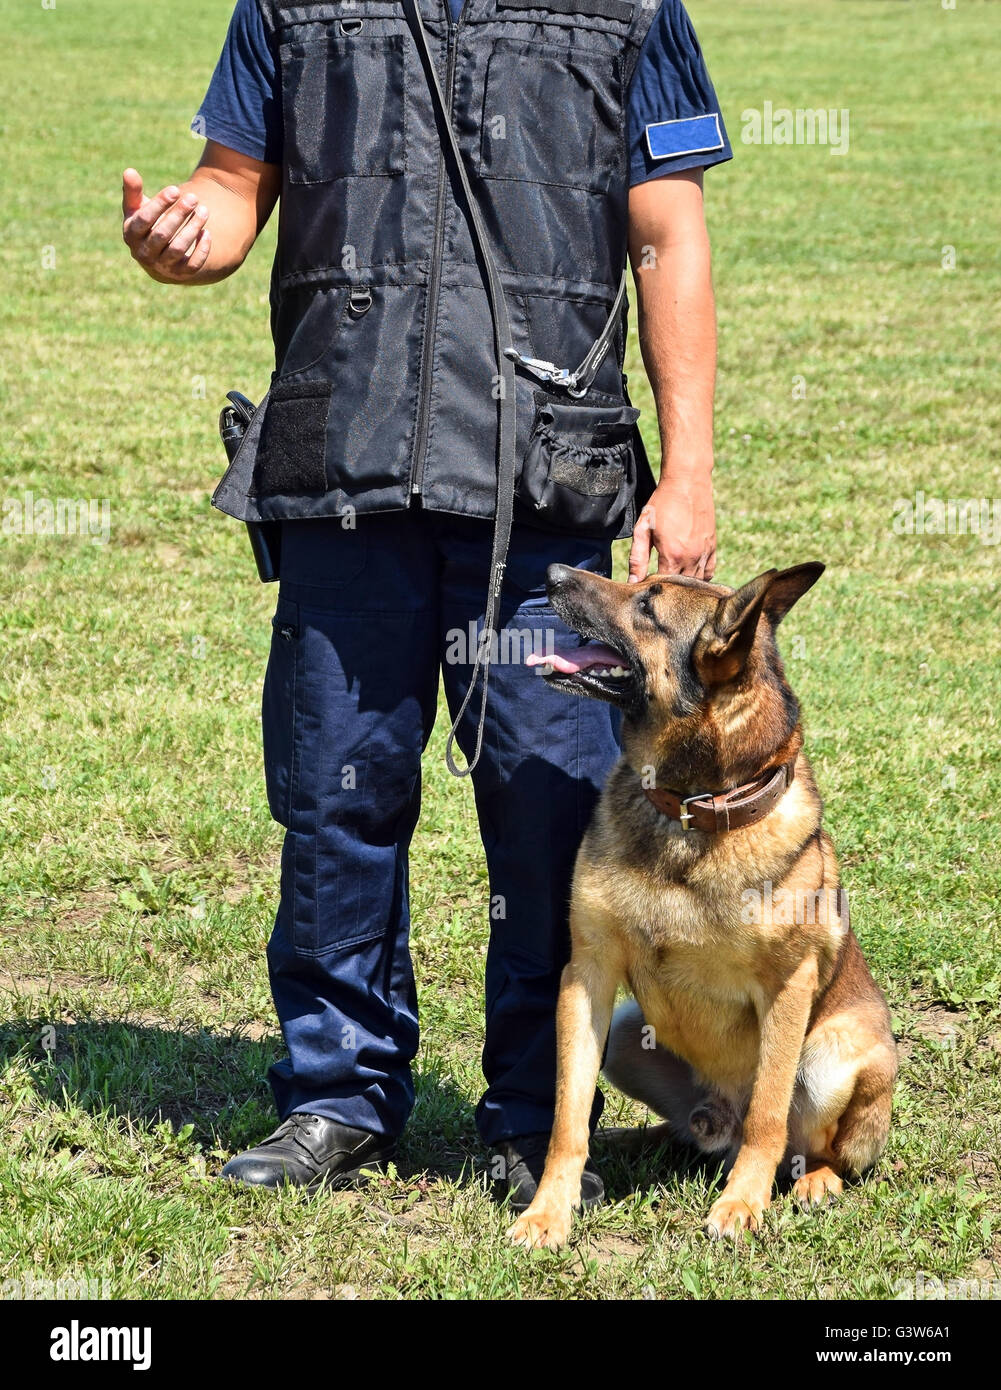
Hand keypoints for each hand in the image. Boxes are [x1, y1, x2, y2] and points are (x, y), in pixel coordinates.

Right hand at [122, 168, 211, 282]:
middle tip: (193, 198)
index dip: (160, 204)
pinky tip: (206, 232)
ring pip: (178, 249)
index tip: (175, 189)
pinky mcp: (180, 274)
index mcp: (131, 235)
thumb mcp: (137, 209)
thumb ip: (132, 191)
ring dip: (192, 228)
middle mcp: (143, 254)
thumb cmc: (146, 226)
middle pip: (162, 234)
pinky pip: (193, 265)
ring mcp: (162, 266)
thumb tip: (128, 170)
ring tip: (204, 210)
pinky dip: (201, 249)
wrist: (157, 258)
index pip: (144, 220)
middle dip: (179, 215)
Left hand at [628, 470, 716, 580]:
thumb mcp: (643, 528)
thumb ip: (638, 558)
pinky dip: (700, 579)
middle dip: (668, 591)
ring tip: (671, 584)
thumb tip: (633, 582)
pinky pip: (709, 572)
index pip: (663, 587)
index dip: (653, 589)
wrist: (688, 482)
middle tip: (658, 586)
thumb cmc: (662, 503)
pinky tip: (689, 576)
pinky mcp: (712, 547)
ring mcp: (705, 553)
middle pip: (681, 588)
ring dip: (684, 587)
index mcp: (673, 555)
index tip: (645, 586)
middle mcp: (692, 557)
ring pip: (696, 583)